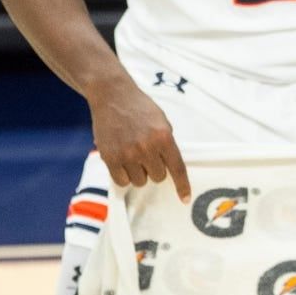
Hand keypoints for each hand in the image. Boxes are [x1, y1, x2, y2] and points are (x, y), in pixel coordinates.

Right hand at [86, 75, 191, 201]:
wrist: (112, 95)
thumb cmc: (139, 107)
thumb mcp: (162, 122)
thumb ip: (166, 143)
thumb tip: (169, 167)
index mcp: (163, 137)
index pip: (177, 168)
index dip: (182, 186)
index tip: (185, 199)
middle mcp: (146, 147)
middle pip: (158, 177)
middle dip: (154, 168)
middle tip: (146, 153)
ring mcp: (127, 153)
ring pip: (140, 181)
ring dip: (139, 172)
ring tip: (133, 155)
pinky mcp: (110, 157)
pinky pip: (122, 181)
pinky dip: (124, 176)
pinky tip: (122, 162)